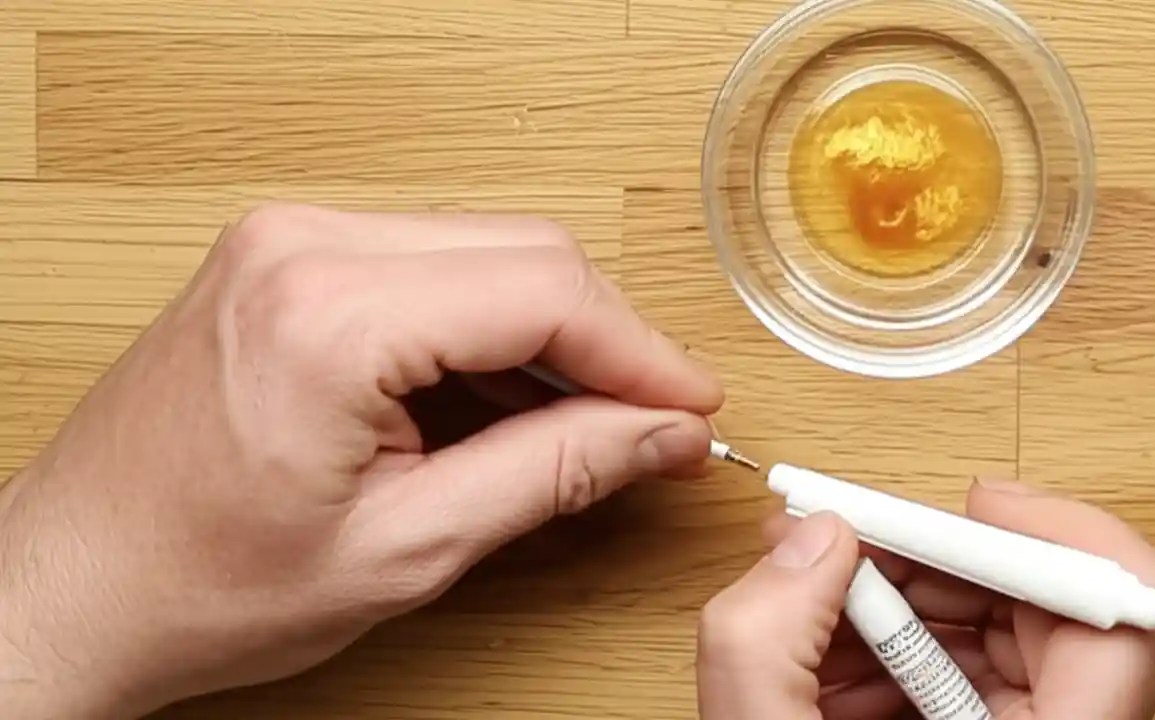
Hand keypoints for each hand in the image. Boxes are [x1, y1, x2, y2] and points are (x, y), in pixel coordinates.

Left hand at [0, 203, 722, 718]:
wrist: (75, 584)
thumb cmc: (201, 582)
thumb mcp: (406, 547)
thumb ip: (552, 473)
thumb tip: (657, 432)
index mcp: (330, 316)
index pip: (544, 291)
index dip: (640, 352)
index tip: (690, 405)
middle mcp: (302, 248)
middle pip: (524, 253)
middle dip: (606, 338)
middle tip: (655, 418)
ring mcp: (287, 243)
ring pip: (484, 251)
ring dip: (549, 332)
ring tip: (587, 421)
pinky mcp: (283, 259)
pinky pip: (426, 264)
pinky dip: (486, 325)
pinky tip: (508, 398)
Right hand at [696, 480, 1154, 719]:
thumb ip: (766, 645)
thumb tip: (813, 542)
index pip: (1129, 625)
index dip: (1061, 538)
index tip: (969, 510)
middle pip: (1050, 611)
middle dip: (939, 562)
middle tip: (852, 546)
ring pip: (1000, 633)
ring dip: (901, 602)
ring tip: (819, 617)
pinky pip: (965, 668)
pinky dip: (892, 646)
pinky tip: (828, 661)